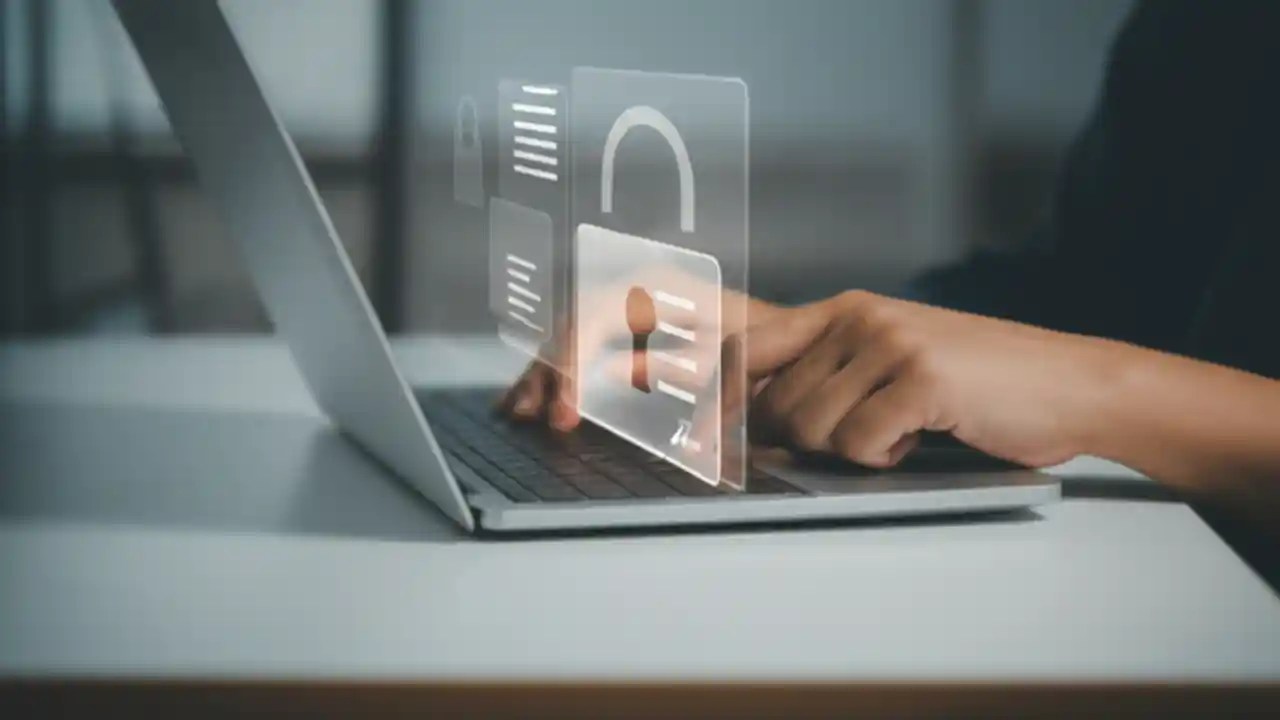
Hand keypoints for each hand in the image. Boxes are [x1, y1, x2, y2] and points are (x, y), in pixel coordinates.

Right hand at [500, 278, 784, 430]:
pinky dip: (556, 376)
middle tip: (539, 415)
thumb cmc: (774, 343)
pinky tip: (531, 401)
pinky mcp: (627, 335)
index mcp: (661, 285)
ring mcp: (629, 311)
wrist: (795, 339)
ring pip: (570, 336)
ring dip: (543, 374)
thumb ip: (702, 383)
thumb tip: (651, 405)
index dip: (574, 357)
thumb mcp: (743, 360)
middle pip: (574, 322)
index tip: (568, 403)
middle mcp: (637, 290)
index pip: (597, 312)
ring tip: (521, 412)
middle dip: (550, 370)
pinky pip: (581, 350)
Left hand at [723, 290, 1118, 467]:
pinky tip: (922, 434)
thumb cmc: (976, 384)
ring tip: (904, 427)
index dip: (713, 397)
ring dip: (854, 449)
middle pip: (777, 404)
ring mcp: (891, 343)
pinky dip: (887, 456)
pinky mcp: (922, 377)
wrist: (1068, 384)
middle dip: (808, 438)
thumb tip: (751, 416)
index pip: (748, 348)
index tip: (695, 438)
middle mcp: (860, 318)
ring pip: (814, 427)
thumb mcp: (892, 362)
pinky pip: (861, 443)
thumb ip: (827, 376)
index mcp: (845, 311)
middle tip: (864, 434)